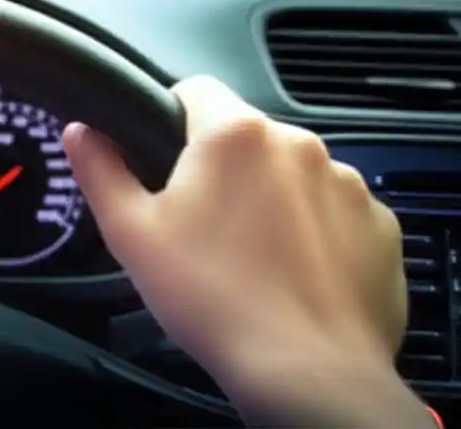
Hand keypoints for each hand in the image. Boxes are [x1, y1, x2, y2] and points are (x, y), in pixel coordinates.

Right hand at [63, 76, 422, 426]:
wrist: (306, 371)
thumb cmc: (214, 300)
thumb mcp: (131, 234)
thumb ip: (101, 171)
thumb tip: (80, 133)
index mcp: (234, 135)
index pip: (195, 89)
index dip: (171, 121)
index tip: (165, 162)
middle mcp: (298, 145)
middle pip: (246, 138)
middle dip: (223, 171)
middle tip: (200, 227)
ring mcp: (348, 184)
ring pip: (293, 176)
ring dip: (272, 201)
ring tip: (249, 258)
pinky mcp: (380, 225)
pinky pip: (336, 214)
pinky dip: (315, 235)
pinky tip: (292, 274)